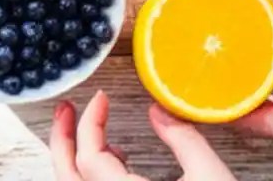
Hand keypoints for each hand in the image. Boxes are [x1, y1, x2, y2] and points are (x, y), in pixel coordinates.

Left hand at [49, 90, 236, 179]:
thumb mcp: (210, 176)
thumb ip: (183, 139)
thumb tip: (159, 111)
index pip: (89, 156)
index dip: (90, 122)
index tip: (101, 98)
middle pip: (67, 174)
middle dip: (62, 138)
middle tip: (67, 109)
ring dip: (76, 158)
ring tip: (93, 132)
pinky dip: (93, 176)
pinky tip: (117, 160)